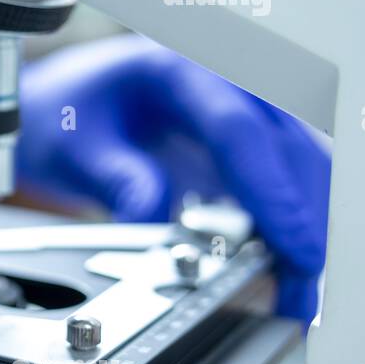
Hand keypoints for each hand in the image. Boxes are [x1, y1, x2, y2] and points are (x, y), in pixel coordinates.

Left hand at [17, 35, 328, 324]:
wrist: (61, 103)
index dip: (274, 195)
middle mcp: (222, 83)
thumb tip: (151, 216)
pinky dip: (287, 225)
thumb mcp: (73, 146)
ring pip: (300, 167)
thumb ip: (115, 178)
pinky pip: (283, 180)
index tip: (296, 248)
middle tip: (298, 288)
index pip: (241, 133)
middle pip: (288, 151)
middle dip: (303, 223)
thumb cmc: (65, 113)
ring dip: (303, 228)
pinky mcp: (244, 143)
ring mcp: (240, 110)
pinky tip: (281, 268)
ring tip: (292, 291)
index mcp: (177, 72)